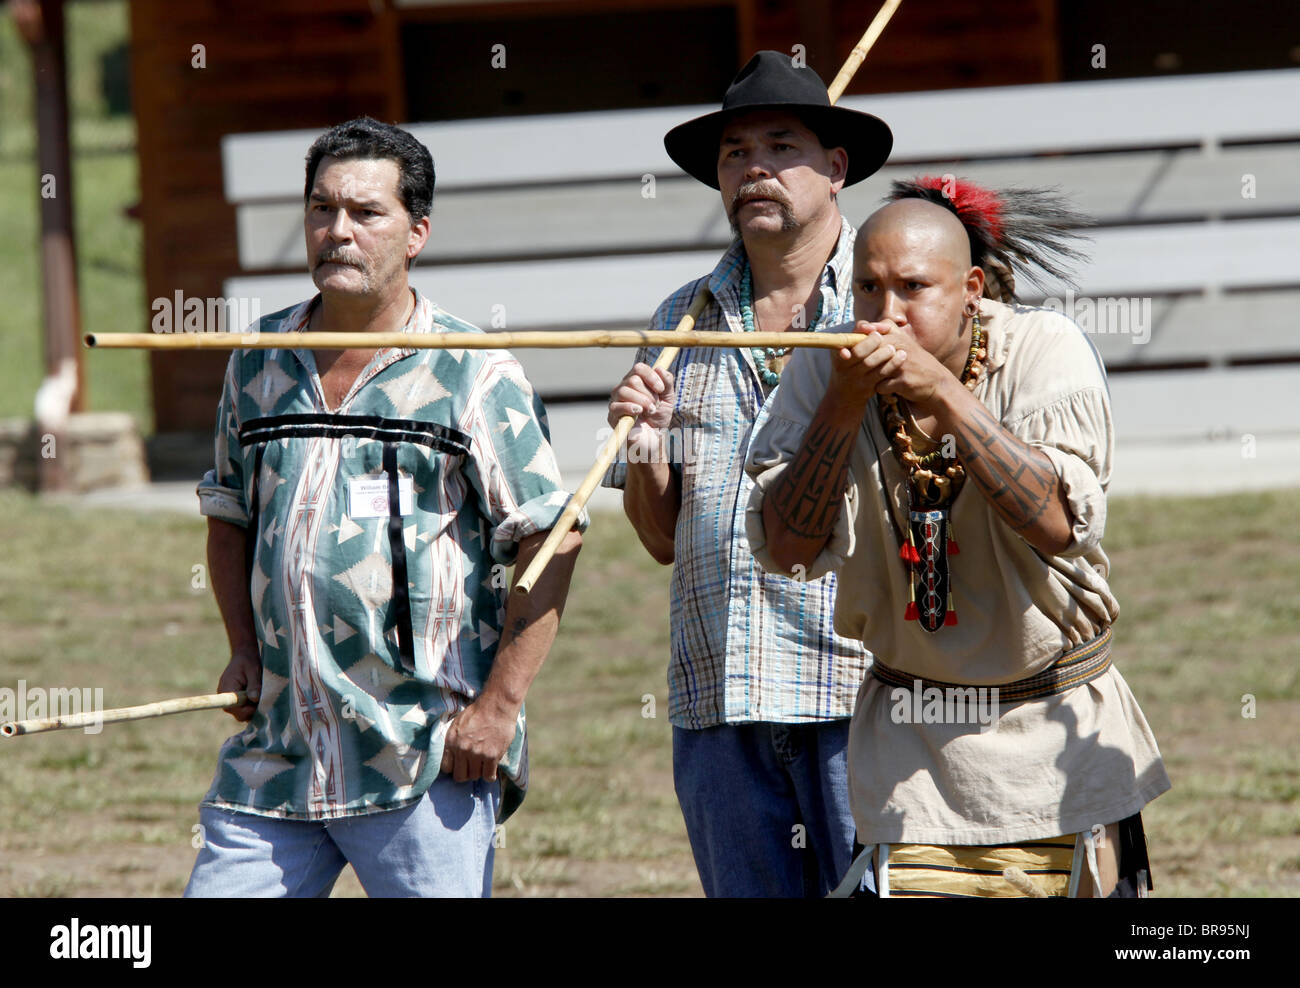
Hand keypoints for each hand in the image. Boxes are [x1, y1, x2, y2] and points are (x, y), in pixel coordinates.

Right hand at [218, 645, 261, 721]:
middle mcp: (225, 696)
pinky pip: (244, 709)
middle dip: (252, 710)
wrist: (244, 655)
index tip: (255, 705)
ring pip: (242, 713)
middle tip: (263, 699)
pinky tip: (260, 697)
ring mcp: (230, 699)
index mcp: (227, 688)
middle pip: (238, 714)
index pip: (232, 708)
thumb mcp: (254, 670)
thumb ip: (254, 685)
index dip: (244, 710)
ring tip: (262, 696)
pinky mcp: (236, 700)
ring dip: (253, 708)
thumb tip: (254, 699)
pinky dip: (253, 706)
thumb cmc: (249, 660)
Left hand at [440, 694, 517, 781]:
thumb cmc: (478, 712)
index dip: (453, 768)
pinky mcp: (492, 756)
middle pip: (460, 776)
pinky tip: (491, 768)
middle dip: (465, 773)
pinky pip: (489, 776)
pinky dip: (490, 775)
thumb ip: (453, 740)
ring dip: (479, 772)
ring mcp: (477, 753)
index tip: (459, 765)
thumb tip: (452, 755)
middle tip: (472, 767)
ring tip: (483, 764)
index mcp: (451, 741)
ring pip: (475, 776)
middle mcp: (462, 749)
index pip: (446, 767)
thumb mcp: (458, 723)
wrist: (497, 706)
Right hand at [608, 362, 674, 434]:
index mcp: (636, 381)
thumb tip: (660, 368)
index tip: (661, 389)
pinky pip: (616, 406)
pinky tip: (639, 412)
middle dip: (649, 394)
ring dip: (642, 401)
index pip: (639, 368)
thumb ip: (667, 382)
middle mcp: (624, 388)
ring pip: (624, 391)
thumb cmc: (659, 417)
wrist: (654, 439)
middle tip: (655, 406)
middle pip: (633, 379)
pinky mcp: (612, 415)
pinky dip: (629, 408)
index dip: (651, 376)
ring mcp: (616, 401)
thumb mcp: (668, 398)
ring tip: (650, 411)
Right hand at [826, 320, 908, 411]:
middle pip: (858, 353)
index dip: (860, 333)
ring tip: (892, 347)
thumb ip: (859, 334)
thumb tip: (876, 326)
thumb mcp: (848, 350)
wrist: (846, 394)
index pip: (846, 340)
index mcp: (838, 354)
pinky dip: (893, 364)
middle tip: (881, 337)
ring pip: (870, 363)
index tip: (872, 329)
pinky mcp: (868, 388)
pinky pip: (882, 374)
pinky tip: (901, 356)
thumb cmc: (850, 364)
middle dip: (872, 342)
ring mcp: (856, 378)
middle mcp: (844, 367)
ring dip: (884, 353)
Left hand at [830, 320, 952, 411]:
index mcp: (899, 337)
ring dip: (871, 376)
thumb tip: (862, 325)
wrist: (936, 382)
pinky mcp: (902, 382)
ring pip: (873, 371)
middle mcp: (900, 348)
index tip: (847, 351)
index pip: (872, 335)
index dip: (858, 342)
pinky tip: (889, 387)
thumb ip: (886, 330)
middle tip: (854, 367)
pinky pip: (880, 387)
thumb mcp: (904, 341)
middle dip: (860, 361)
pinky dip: (881, 389)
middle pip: (869, 353)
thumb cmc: (915, 361)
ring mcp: (901, 366)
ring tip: (874, 377)